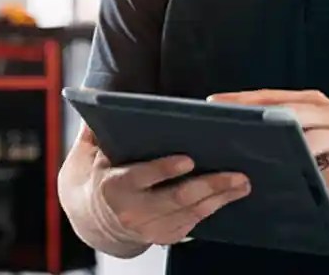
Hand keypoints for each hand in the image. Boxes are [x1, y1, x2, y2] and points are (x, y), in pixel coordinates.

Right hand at [78, 127, 251, 245]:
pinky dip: (214, 207)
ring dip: (220, 197)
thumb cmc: (96, 176)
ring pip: (190, 212)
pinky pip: (194, 222)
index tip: (188, 159)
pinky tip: (231, 194)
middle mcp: (133, 212)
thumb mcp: (86, 152)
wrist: (93, 219)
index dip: (164, 169)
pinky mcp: (164, 236)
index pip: (141, 177)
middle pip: (176, 198)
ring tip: (242, 182)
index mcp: (114, 187)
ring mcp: (150, 228)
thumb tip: (94, 91)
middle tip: (235, 173)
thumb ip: (95, 126)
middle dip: (209, 185)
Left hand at [209, 89, 328, 199]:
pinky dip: (315, 181)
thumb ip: (291, 129)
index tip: (214, 105)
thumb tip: (246, 136)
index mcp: (314, 102)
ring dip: (286, 150)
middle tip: (229, 129)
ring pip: (310, 138)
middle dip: (257, 119)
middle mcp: (328, 113)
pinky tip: (299, 190)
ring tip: (260, 160)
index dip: (242, 100)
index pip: (271, 97)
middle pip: (288, 112)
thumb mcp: (319, 131)